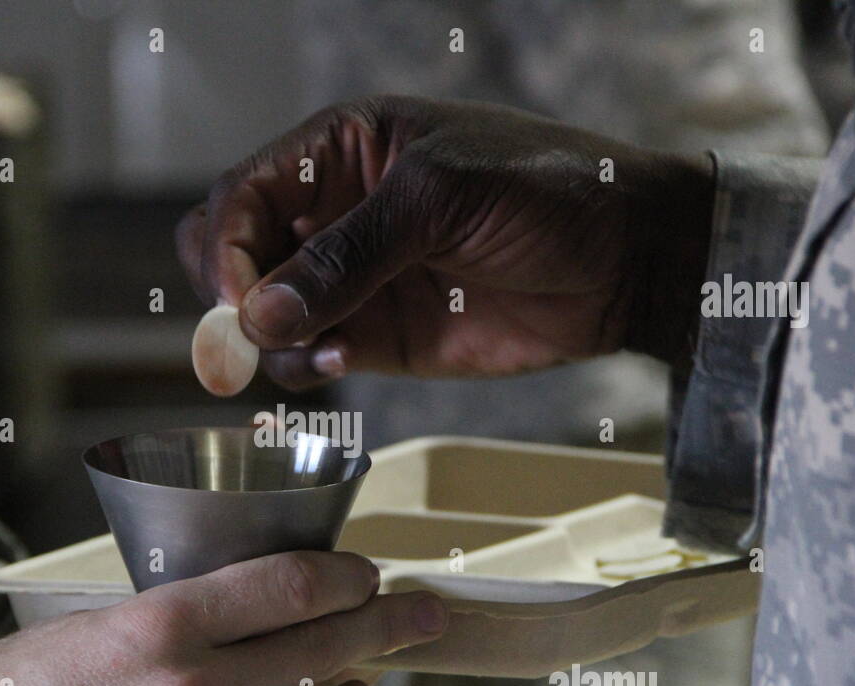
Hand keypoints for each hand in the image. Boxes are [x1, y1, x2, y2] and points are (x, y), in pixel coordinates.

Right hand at [177, 95, 713, 388]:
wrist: (627, 262)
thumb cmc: (549, 191)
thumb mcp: (442, 199)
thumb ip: (349, 254)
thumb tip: (259, 315)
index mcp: (340, 150)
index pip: (240, 196)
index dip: (226, 249)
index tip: (238, 302)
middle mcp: (334, 213)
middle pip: (235, 255)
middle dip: (229, 297)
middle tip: (245, 336)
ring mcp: (354, 279)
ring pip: (264, 318)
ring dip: (272, 342)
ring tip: (327, 348)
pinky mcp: (378, 336)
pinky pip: (310, 357)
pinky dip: (307, 366)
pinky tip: (342, 360)